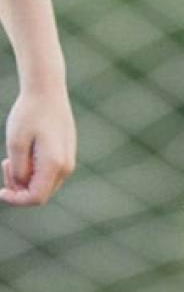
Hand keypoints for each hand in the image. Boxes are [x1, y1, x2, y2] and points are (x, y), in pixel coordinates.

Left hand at [3, 85, 75, 206]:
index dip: (16, 200)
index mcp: (54, 165)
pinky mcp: (66, 152)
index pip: (36, 198)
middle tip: (3, 165)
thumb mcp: (15, 143)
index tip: (0, 191)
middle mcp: (66, 166)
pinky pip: (49, 173)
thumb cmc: (29, 114)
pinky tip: (24, 153)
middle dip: (19, 188)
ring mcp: (69, 159)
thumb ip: (18, 170)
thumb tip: (22, 186)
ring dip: (25, 178)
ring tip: (10, 158)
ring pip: (45, 184)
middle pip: (41, 193)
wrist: (47, 91)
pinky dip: (34, 170)